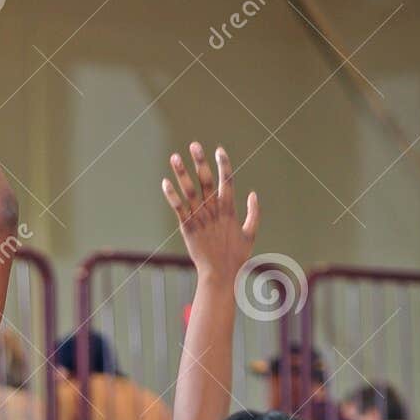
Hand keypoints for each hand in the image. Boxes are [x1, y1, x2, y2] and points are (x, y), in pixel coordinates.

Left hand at [162, 143, 258, 281]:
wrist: (221, 274)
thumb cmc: (236, 256)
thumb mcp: (251, 232)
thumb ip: (254, 212)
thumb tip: (254, 194)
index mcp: (229, 209)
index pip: (227, 180)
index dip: (223, 164)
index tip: (219, 149)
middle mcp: (214, 211)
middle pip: (206, 180)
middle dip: (201, 161)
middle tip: (194, 144)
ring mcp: (200, 219)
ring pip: (190, 191)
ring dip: (182, 172)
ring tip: (174, 156)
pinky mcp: (188, 228)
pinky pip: (179, 208)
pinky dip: (172, 195)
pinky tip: (165, 182)